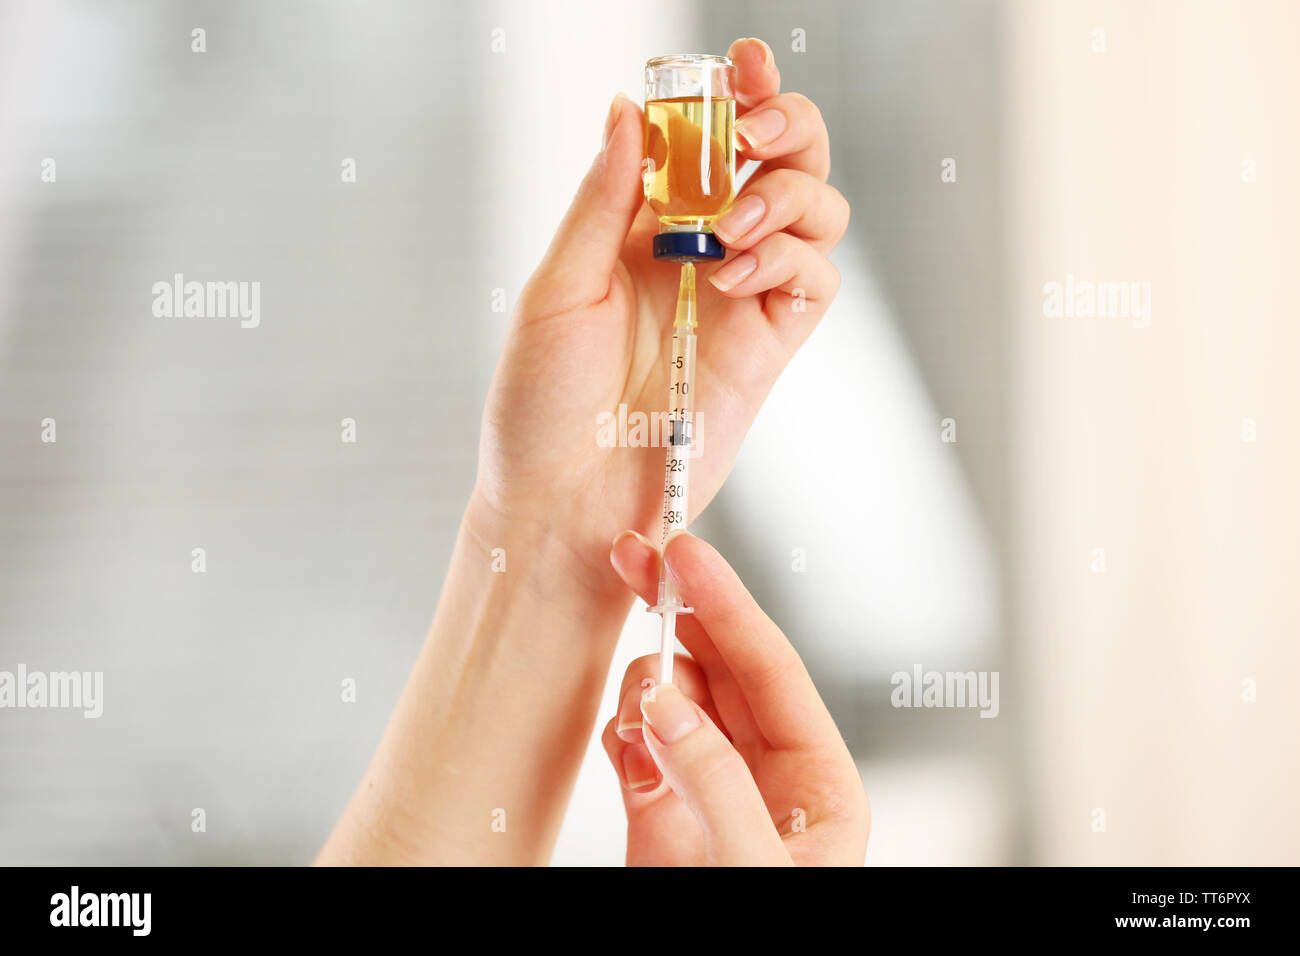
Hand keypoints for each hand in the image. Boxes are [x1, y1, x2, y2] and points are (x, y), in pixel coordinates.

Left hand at [476, 37, 848, 593]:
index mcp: (642, 227)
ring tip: (729, 225)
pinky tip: (733, 275)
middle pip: (781, 159)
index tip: (736, 65)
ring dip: (785, 193)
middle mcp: (700, 253)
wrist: (564, 504)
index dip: (730, 93)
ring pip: (815, 211)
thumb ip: (603, 201)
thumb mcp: (557, 288)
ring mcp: (741, 300)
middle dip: (784, 123)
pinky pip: (813, 282)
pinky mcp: (769, 350)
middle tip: (751, 129)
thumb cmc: (540, 404)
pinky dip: (788, 259)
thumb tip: (629, 109)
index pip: (703, 140)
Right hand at [602, 531, 868, 865]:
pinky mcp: (656, 810)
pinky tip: (627, 749)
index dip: (726, 604)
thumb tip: (664, 705)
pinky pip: (632, 741)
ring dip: (645, 689)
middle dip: (677, 610)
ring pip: (670, 697)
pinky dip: (620, 730)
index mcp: (816, 780)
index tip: (686, 554)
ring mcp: (705, 787)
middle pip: (719, 664)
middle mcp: (763, 772)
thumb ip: (714, 782)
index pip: (770, 668)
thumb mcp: (756, 867)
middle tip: (636, 556)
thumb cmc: (766, 940)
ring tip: (636, 722)